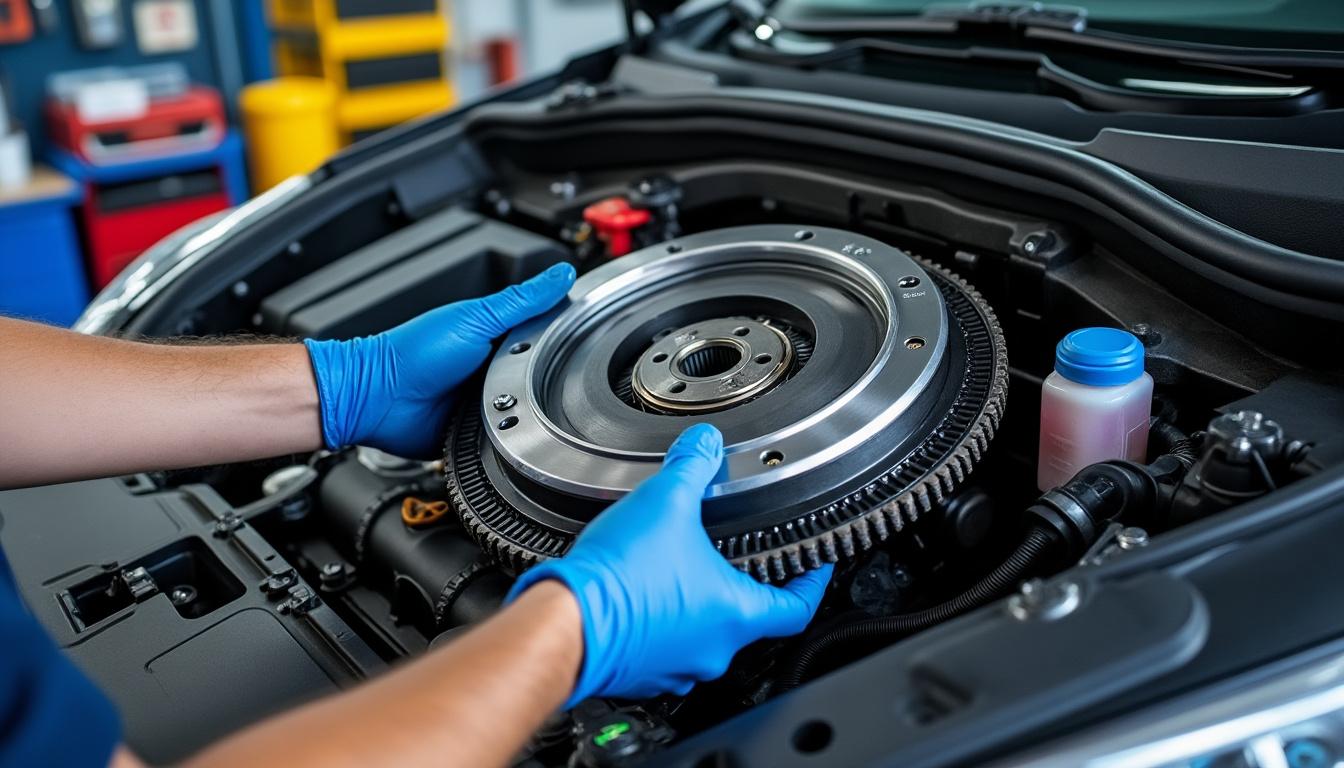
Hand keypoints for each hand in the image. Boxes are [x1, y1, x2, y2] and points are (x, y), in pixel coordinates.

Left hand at [305, 262, 574, 457]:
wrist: (379, 400)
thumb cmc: (415, 355)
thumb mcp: (477, 318)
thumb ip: (523, 300)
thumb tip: (561, 274)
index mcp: (497, 335)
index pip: (547, 334)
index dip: (567, 338)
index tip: (588, 340)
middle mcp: (494, 368)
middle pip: (542, 376)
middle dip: (548, 382)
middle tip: (544, 381)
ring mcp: (487, 402)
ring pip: (528, 410)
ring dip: (528, 412)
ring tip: (520, 407)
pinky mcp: (478, 433)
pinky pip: (507, 437)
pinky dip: (509, 435)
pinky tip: (508, 430)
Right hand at [507, 424, 833, 705]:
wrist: (565, 623)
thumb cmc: (618, 578)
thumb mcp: (666, 502)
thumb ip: (694, 466)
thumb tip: (706, 444)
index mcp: (735, 614)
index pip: (798, 607)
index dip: (813, 582)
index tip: (814, 565)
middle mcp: (712, 650)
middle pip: (749, 618)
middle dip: (745, 581)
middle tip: (739, 552)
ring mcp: (676, 667)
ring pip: (704, 634)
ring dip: (699, 603)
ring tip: (683, 566)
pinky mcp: (642, 672)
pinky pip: (666, 646)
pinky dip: (665, 620)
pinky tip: (646, 590)